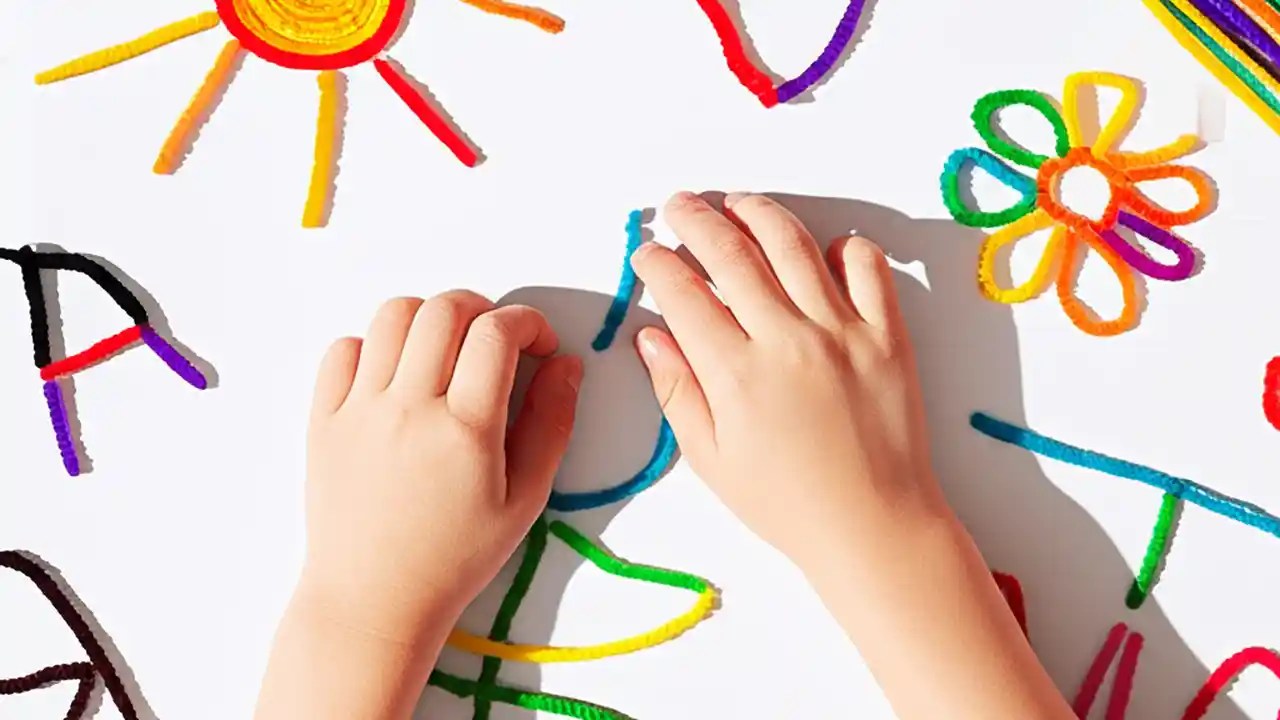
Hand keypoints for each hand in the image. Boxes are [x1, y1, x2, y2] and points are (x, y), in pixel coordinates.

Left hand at [303, 293, 582, 637]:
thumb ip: (551, 425)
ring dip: (430, 318)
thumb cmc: (456, 557)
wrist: (374, 599)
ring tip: (446, 351)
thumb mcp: (525, 500)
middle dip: (483, 308)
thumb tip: (565, 364)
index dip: (528, 322)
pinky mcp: (323, 420)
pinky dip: (375, 345)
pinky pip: (344, 348)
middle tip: (495, 340)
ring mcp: (360, 411)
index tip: (539, 342)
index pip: (497, 333)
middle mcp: (409, 409)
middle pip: (445, 309)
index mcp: (466, 431)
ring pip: (394, 315)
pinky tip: (397, 374)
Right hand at [631, 192, 946, 572]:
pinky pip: (866, 266)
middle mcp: (786, 338)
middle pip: (731, 253)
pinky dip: (842, 246)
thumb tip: (650, 335)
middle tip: (679, 206)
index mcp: (735, 373)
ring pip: (792, 244)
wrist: (874, 526)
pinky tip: (822, 248)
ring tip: (738, 203)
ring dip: (758, 213)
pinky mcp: (887, 334)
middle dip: (696, 220)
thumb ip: (678, 391)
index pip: (684, 293)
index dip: (659, 263)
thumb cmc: (786, 503)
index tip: (649, 252)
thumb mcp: (712, 459)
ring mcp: (841, 330)